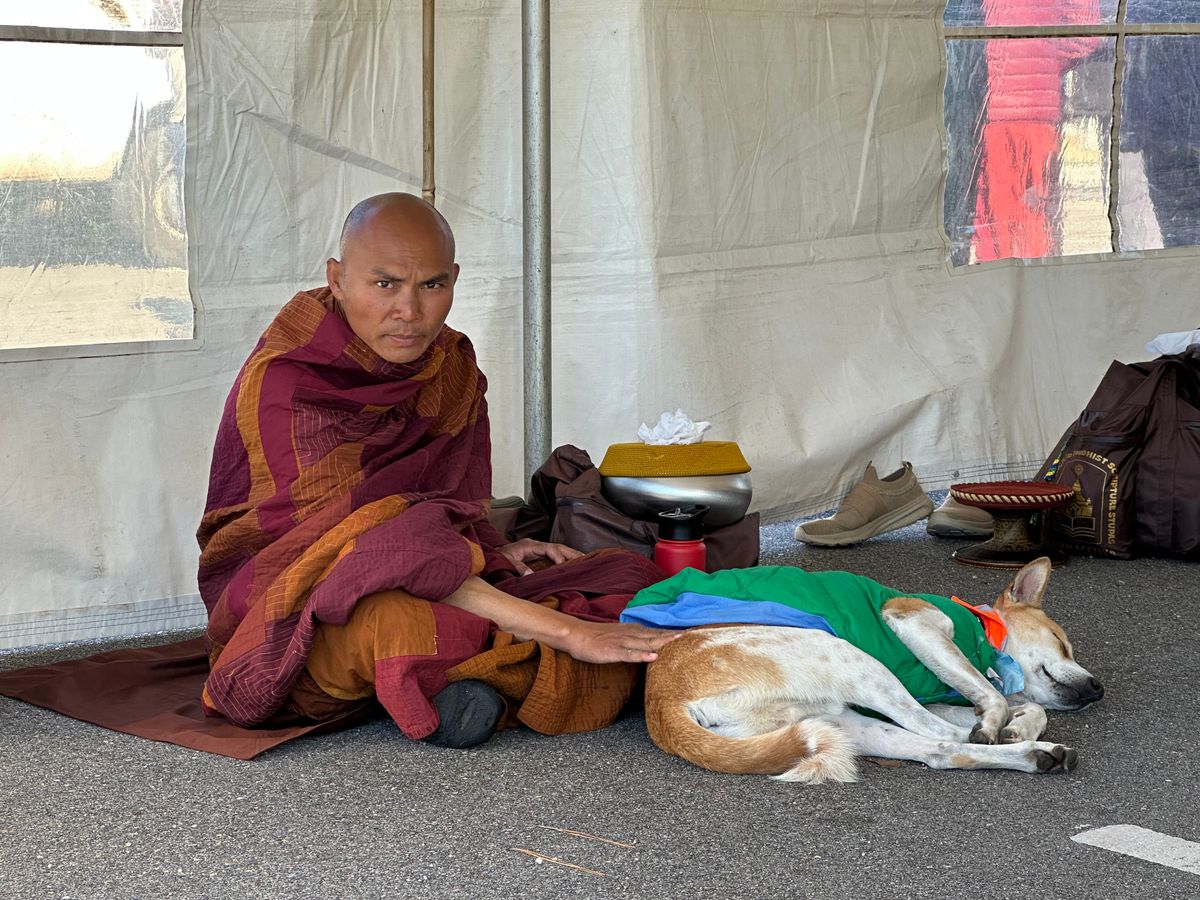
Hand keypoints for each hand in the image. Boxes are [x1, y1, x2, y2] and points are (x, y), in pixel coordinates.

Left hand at [496, 538, 583, 574]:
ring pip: (559, 550)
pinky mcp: (538, 555)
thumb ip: (518, 567)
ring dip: (571, 555)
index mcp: (529, 545)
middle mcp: (536, 546)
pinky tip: (573, 564)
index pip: (549, 548)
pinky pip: (555, 555)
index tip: (564, 565)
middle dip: (572, 553)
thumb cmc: (497, 558)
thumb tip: (531, 575)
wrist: (490, 556)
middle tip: (586, 559)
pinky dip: (565, 559)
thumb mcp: (505, 562)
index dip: (558, 556)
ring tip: (585, 561)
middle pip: (558, 546)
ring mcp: (538, 550)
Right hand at [561, 620, 681, 664]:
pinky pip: (629, 654)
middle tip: (693, 634)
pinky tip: (652, 657)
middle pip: (656, 634)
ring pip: (646, 642)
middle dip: (675, 635)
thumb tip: (649, 645)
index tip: (691, 632)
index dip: (674, 631)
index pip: (657, 630)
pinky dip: (641, 655)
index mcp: (633, 630)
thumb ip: (634, 639)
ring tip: (679, 641)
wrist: (575, 635)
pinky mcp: (613, 651)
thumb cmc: (596, 637)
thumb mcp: (618, 635)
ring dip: (663, 641)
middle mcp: (631, 634)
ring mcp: (622, 642)